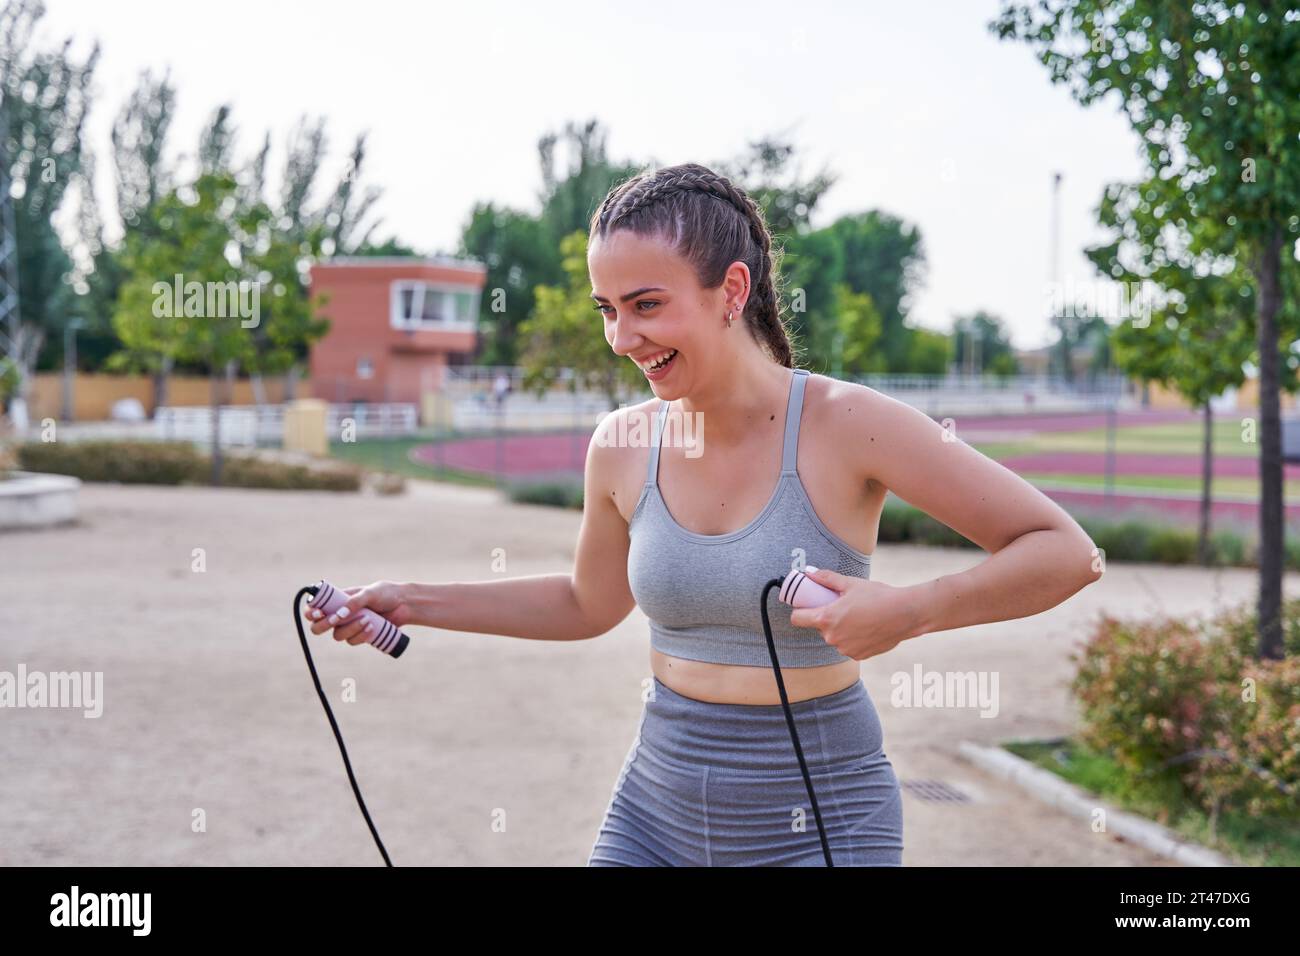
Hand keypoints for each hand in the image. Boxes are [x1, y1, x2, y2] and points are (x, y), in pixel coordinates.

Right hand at [305, 580, 412, 645]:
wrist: (404, 605)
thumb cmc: (386, 594)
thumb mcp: (369, 593)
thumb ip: (354, 602)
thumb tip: (339, 614)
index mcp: (338, 599)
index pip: (315, 607)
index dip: (311, 612)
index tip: (318, 613)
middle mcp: (340, 614)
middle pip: (319, 627)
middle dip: (324, 625)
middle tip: (336, 621)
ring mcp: (349, 626)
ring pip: (338, 636)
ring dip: (350, 629)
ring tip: (367, 619)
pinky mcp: (359, 635)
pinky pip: (352, 641)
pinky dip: (360, 636)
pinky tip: (371, 628)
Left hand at [786, 567, 924, 660]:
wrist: (906, 614)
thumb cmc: (878, 596)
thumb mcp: (850, 584)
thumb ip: (826, 579)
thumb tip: (808, 573)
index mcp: (827, 618)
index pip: (797, 619)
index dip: (800, 611)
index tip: (806, 606)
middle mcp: (833, 638)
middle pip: (819, 628)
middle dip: (826, 618)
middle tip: (842, 606)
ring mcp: (845, 649)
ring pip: (835, 638)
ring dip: (841, 629)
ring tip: (859, 616)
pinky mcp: (858, 656)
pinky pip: (848, 646)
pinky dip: (853, 638)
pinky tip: (867, 627)